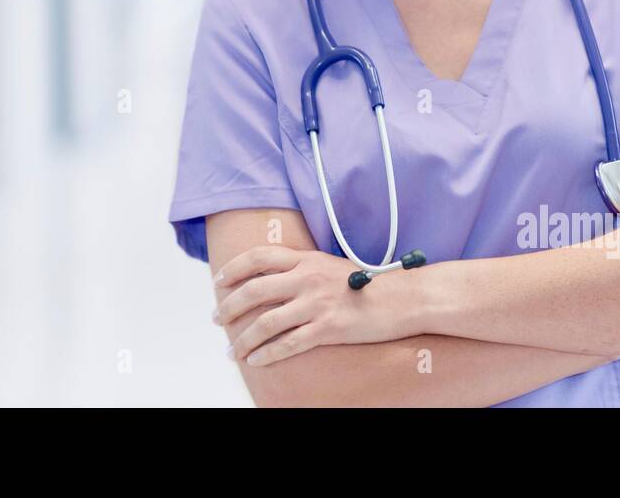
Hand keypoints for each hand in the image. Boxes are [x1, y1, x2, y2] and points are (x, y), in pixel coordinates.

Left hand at [212, 245, 409, 366]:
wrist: (401, 298)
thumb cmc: (367, 284)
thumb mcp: (330, 265)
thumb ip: (302, 268)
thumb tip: (273, 277)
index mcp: (307, 260)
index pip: (259, 258)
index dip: (234, 269)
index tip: (219, 281)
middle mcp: (308, 278)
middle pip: (255, 290)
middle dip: (230, 307)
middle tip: (218, 319)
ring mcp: (317, 304)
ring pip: (267, 322)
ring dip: (244, 338)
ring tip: (232, 350)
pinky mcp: (328, 328)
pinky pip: (289, 344)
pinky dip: (267, 354)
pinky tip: (256, 360)